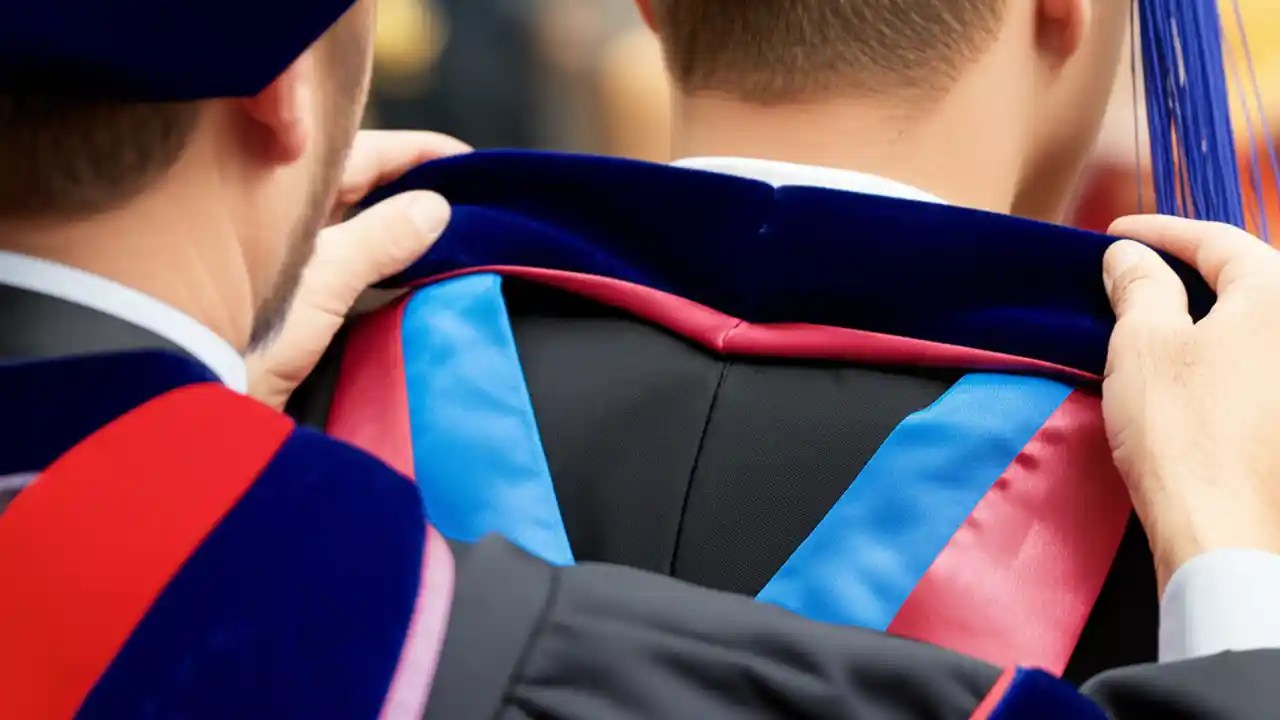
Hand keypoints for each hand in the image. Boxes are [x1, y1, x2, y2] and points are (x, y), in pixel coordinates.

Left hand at [247, 130, 470, 409]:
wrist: (188, 408)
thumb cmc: (244, 336)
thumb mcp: (319, 281)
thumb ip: (378, 239)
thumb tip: (435, 208)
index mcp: (277, 194)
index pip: (358, 152)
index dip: (414, 152)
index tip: (468, 159)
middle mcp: (276, 221)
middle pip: (356, 187)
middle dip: (411, 188)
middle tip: (468, 196)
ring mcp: (281, 264)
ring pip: (353, 227)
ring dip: (399, 227)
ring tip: (450, 232)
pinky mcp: (285, 307)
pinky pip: (348, 268)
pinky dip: (382, 265)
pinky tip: (411, 275)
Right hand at [1101, 215, 1279, 592]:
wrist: (1225, 533)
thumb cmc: (1183, 431)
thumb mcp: (1143, 343)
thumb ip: (1138, 284)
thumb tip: (1130, 256)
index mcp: (1279, 292)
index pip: (1216, 239)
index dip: (1158, 232)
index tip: (1112, 235)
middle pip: (1246, 277)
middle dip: (1186, 269)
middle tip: (1132, 273)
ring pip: (1255, 322)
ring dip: (1205, 313)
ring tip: (1153, 319)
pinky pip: (1261, 362)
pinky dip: (1223, 352)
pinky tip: (1187, 370)